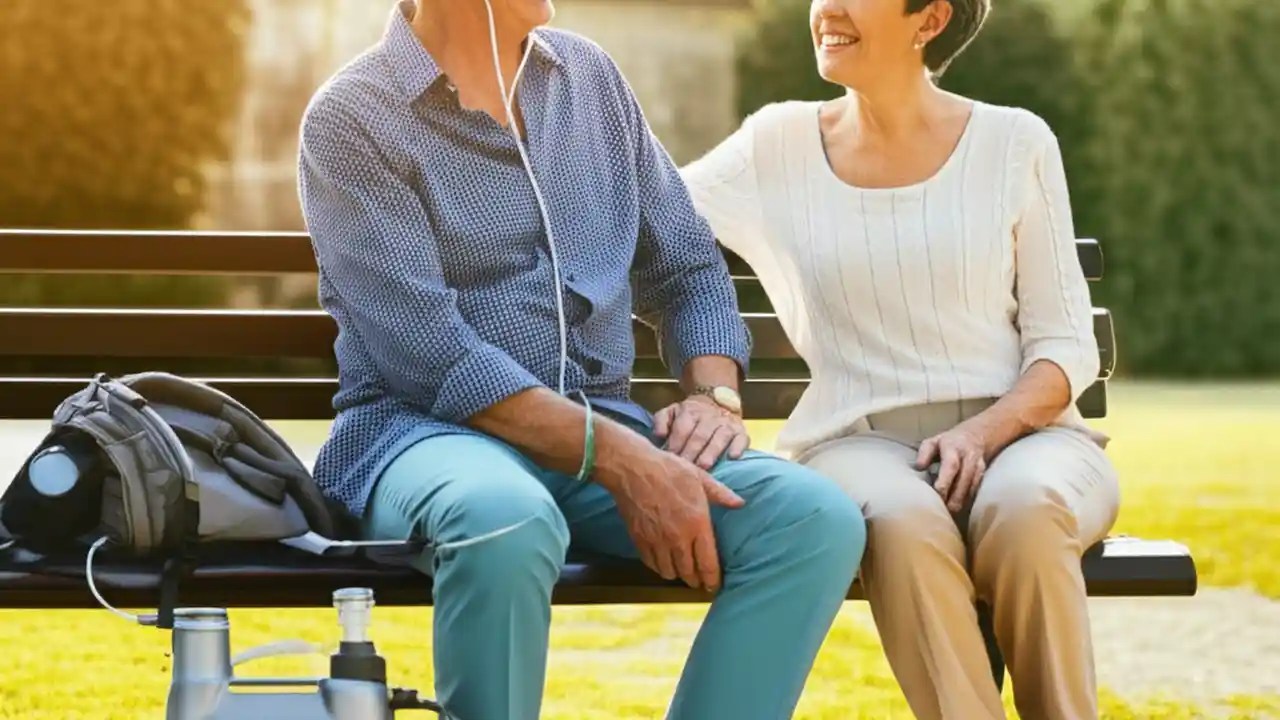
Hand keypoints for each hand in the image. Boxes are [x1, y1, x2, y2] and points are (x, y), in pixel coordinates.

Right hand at [596, 444, 745, 591]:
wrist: (633, 469)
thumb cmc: (669, 470)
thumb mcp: (700, 477)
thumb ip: (721, 494)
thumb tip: (740, 503)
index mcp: (697, 524)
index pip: (707, 563)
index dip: (712, 580)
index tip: (715, 587)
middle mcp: (678, 538)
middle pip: (688, 573)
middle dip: (695, 581)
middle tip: (699, 582)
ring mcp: (657, 541)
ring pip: (668, 572)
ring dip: (677, 574)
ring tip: (682, 572)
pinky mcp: (639, 540)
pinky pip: (651, 564)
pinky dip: (658, 566)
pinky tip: (663, 562)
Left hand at [653, 396, 749, 469]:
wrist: (716, 401)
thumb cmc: (690, 414)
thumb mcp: (672, 412)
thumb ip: (661, 421)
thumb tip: (659, 435)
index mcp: (689, 412)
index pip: (682, 429)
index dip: (676, 445)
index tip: (670, 461)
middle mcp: (709, 417)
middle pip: (699, 436)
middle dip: (691, 453)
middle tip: (685, 470)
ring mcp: (726, 423)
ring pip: (719, 437)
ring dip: (711, 452)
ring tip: (704, 466)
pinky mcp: (740, 431)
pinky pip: (741, 438)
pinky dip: (738, 447)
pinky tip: (732, 457)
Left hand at [915, 422, 989, 513]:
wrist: (977, 435)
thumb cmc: (948, 442)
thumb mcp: (933, 441)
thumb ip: (924, 453)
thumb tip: (919, 467)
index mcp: (954, 448)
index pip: (951, 466)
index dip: (945, 482)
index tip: (937, 494)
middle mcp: (968, 458)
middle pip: (964, 481)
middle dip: (954, 498)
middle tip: (944, 512)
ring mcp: (978, 467)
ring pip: (972, 488)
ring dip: (961, 503)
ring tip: (949, 515)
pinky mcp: (983, 476)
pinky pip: (975, 491)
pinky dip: (967, 501)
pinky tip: (957, 510)